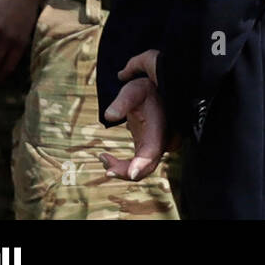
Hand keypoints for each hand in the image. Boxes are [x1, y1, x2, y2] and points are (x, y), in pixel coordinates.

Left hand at [101, 49, 173, 181]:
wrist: (155, 92)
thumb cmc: (145, 90)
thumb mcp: (134, 90)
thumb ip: (122, 101)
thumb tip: (109, 115)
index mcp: (160, 128)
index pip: (153, 150)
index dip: (144, 164)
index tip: (132, 174)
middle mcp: (161, 141)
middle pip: (148, 166)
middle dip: (127, 172)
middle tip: (107, 168)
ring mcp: (155, 147)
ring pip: (141, 169)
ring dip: (122, 170)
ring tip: (103, 157)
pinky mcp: (147, 149)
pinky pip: (137, 164)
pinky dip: (122, 166)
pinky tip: (105, 157)